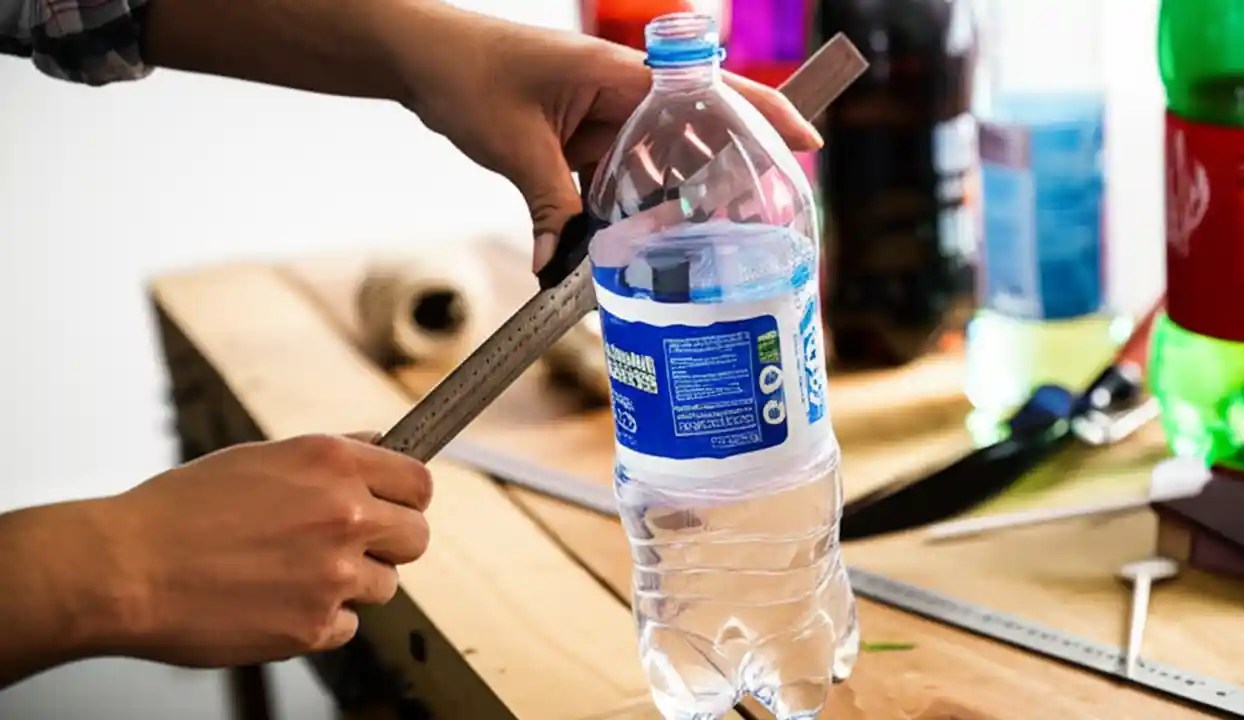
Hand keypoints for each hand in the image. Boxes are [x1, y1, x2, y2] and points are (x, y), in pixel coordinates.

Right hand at [100, 433, 430, 666]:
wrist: (126, 568)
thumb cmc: (181, 510)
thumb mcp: (263, 456)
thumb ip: (332, 457)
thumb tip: (381, 450)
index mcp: (334, 463)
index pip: (419, 482)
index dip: (409, 497)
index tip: (398, 506)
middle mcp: (344, 515)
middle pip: (417, 537)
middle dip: (392, 543)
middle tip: (355, 546)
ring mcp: (333, 574)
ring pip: (385, 585)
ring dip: (353, 584)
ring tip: (297, 575)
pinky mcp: (314, 626)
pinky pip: (348, 625)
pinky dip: (321, 620)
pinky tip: (278, 603)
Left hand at [381, 3, 823, 270]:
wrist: (418, 59)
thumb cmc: (467, 72)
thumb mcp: (514, 142)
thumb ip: (547, 205)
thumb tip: (557, 266)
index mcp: (620, 76)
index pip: (712, 93)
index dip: (765, 117)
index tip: (805, 147)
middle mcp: (620, 96)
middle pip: (693, 137)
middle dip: (725, 179)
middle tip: (754, 227)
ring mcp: (599, 119)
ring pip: (654, 165)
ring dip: (671, 204)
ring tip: (701, 248)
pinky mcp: (575, 140)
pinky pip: (613, 179)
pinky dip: (621, 210)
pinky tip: (630, 246)